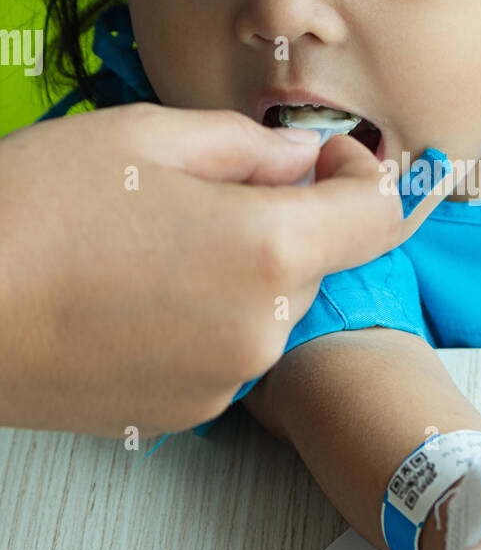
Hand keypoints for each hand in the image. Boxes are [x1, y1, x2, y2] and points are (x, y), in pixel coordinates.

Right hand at [0, 104, 401, 436]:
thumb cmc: (33, 214)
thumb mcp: (146, 136)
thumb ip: (249, 145)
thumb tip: (301, 160)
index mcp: (268, 248)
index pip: (377, 215)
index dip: (363, 178)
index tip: (329, 163)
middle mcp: (262, 326)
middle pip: (314, 262)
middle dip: (278, 223)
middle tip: (193, 195)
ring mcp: (225, 379)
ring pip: (266, 307)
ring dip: (234, 274)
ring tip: (144, 247)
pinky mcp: (186, 414)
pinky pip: (224, 350)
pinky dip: (200, 320)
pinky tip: (131, 295)